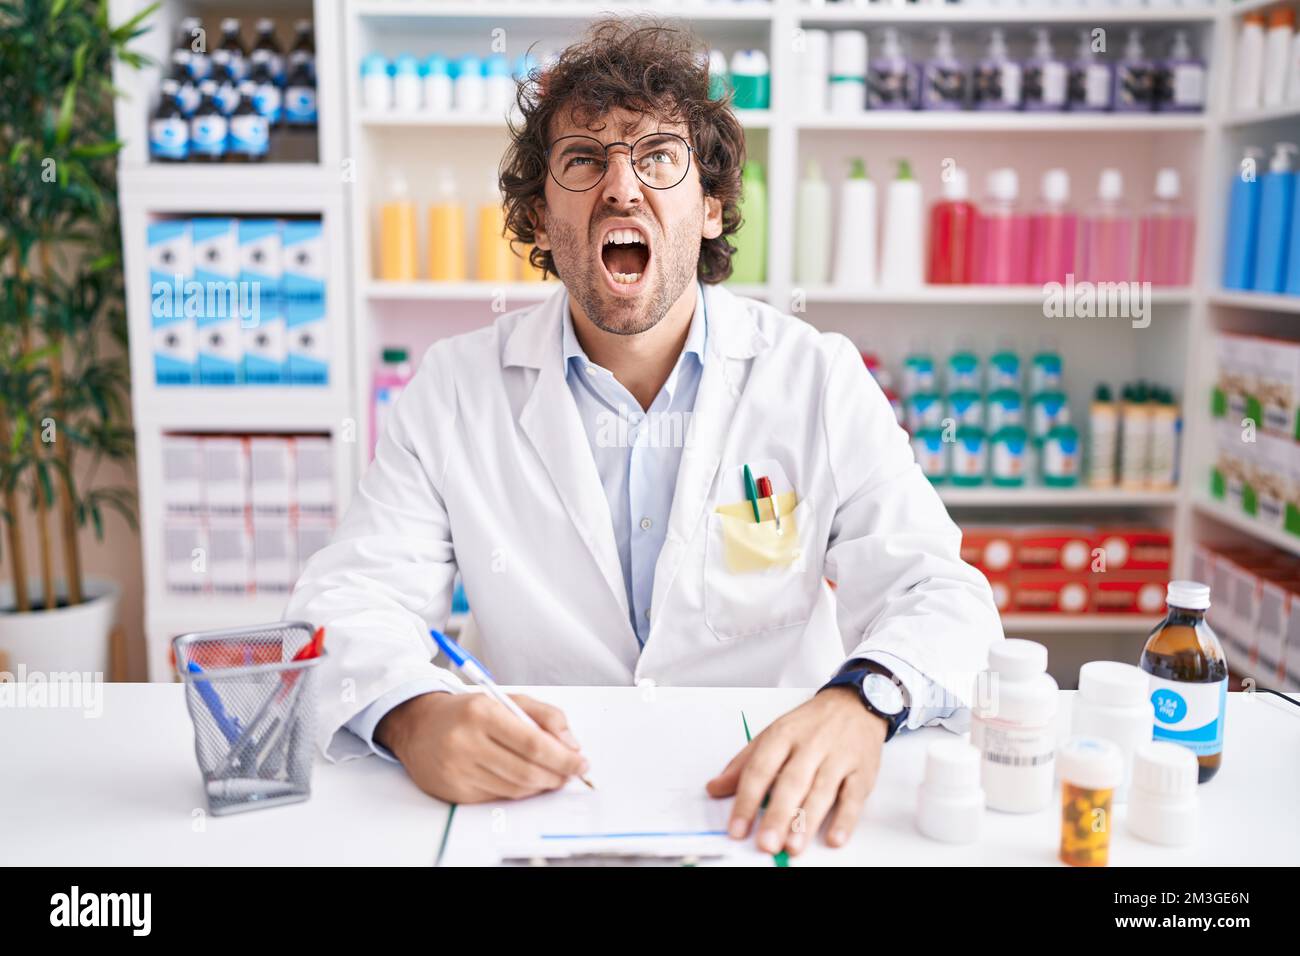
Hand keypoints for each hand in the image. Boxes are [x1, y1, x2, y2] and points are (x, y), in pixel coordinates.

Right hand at [375, 691, 589, 803]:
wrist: (418, 725)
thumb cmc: (466, 712)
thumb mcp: (506, 699)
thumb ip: (544, 716)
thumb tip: (571, 744)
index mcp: (481, 712)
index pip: (532, 742)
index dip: (562, 757)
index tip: (580, 762)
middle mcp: (466, 742)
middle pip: (525, 770)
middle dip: (557, 775)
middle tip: (571, 773)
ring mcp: (458, 770)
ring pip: (514, 788)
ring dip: (541, 786)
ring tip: (552, 776)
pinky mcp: (454, 791)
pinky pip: (498, 798)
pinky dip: (519, 792)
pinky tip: (527, 782)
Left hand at [706, 687, 886, 856]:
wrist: (854, 703)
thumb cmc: (810, 724)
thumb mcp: (772, 735)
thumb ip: (743, 764)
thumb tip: (714, 788)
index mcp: (782, 735)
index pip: (760, 770)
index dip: (747, 801)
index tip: (737, 829)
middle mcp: (810, 746)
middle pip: (791, 783)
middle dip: (778, 815)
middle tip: (766, 843)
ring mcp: (838, 758)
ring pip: (821, 791)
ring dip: (807, 821)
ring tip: (793, 846)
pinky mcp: (863, 771)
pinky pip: (854, 797)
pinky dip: (846, 819)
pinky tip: (835, 837)